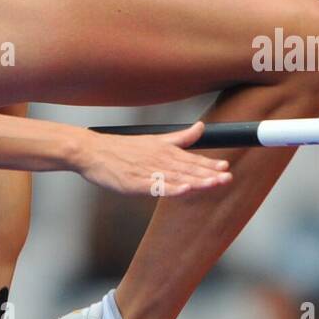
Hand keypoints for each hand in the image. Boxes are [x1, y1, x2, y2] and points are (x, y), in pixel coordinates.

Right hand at [74, 123, 233, 196]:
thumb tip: (200, 128)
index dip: (208, 164)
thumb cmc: (120, 148)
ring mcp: (147, 172)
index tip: (224, 167)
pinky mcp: (135, 183)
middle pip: (187, 169)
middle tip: (226, 177)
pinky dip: (171, 188)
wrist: (92, 152)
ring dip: (196, 181)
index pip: (191, 159)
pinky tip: (184, 190)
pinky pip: (156, 187)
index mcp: (164, 151)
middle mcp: (158, 161)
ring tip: (213, 183)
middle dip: (208, 174)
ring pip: (176, 178)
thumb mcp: (154, 139)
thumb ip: (180, 137)